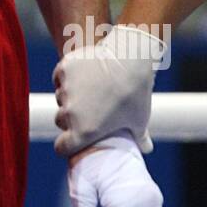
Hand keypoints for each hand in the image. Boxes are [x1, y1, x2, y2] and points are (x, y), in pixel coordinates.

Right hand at [53, 23, 165, 156]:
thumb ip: (140, 138)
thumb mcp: (140, 120)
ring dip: (69, 95)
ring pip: (60, 96)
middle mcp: (70, 112)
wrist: (130, 58)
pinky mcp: (63, 68)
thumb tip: (146, 148)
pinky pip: (60, 76)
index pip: (62, 147)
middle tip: (88, 108)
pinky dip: (68, 75)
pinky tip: (84, 72)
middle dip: (70, 117)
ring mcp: (65, 89)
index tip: (72, 140)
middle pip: (60, 120)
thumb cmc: (136, 93)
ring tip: (90, 87)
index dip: (67, 145)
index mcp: (84, 131)